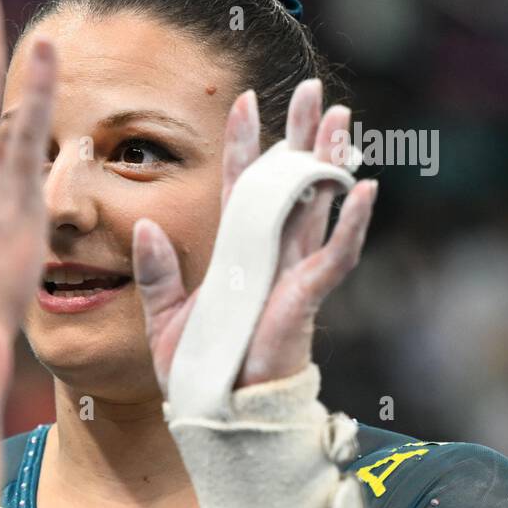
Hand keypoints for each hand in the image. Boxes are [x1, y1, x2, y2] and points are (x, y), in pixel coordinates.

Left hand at [135, 79, 376, 393]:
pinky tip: (365, 188)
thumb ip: (156, 273)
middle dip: (299, 135)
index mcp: (234, 252)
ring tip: (341, 117)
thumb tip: (143, 226)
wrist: (218, 417)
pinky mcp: (305, 299)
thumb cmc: (198, 371)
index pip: (241, 186)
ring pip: (317, 206)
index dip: (244, 145)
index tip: (243, 101)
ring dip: (329, 161)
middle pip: (288, 182)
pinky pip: (335, 255)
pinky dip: (352, 224)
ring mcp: (291, 274)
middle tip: (312, 90)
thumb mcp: (164, 317)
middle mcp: (267, 255)